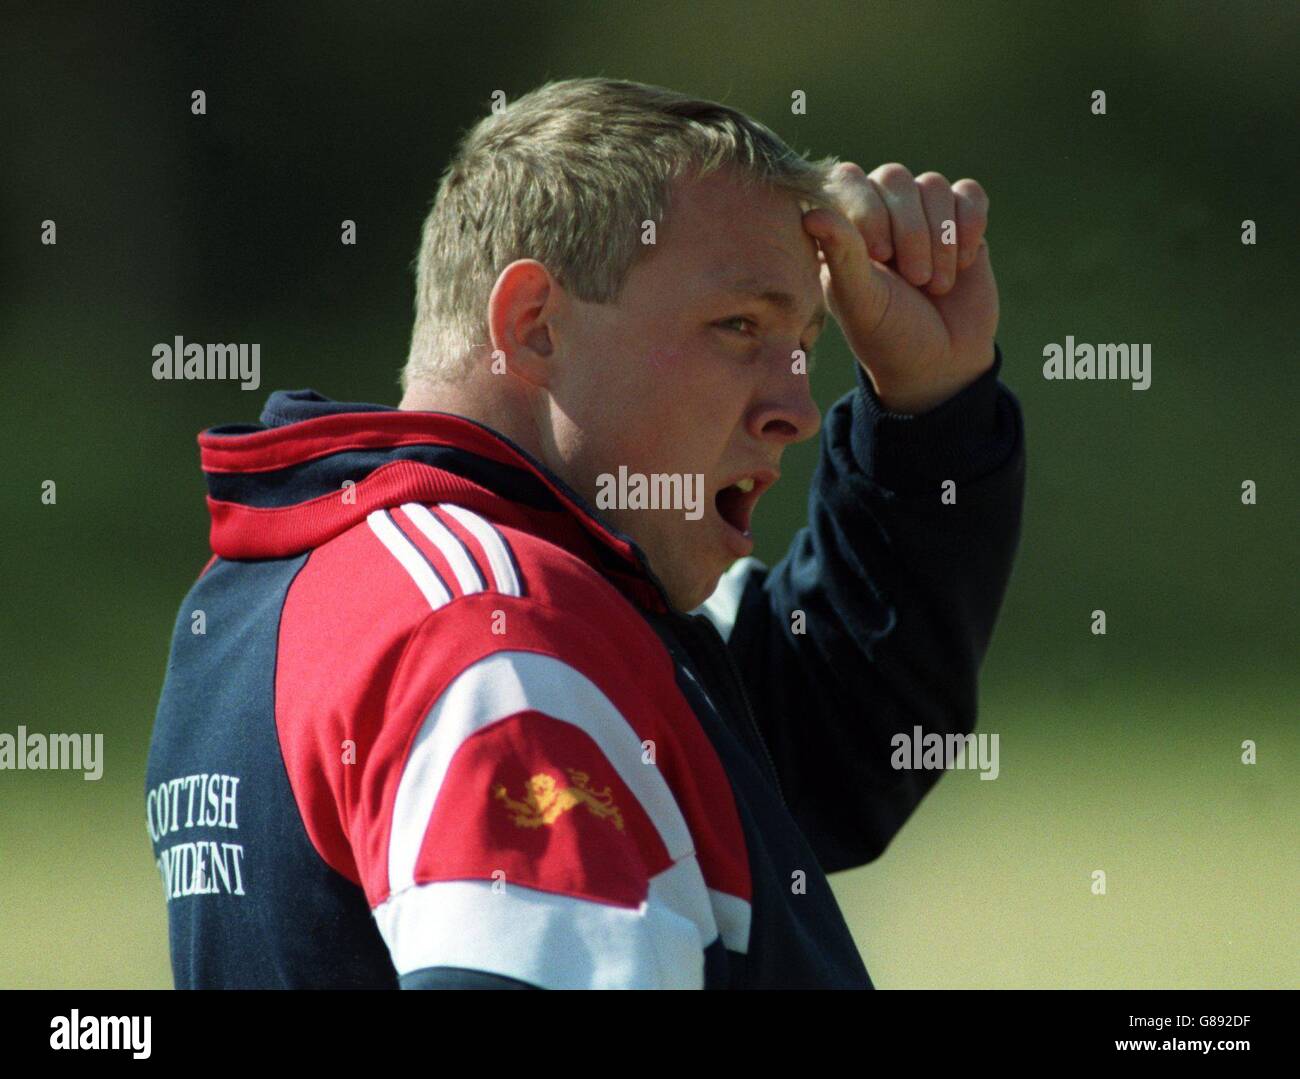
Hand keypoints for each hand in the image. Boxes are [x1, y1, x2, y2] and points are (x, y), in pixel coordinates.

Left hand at [802, 162, 998, 414]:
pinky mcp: (960, 220)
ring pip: (932, 185)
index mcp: (842, 230)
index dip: (868, 208)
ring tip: (936, 285)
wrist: (943, 361)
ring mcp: (921, 214)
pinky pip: (968, 193)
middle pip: (893, 177)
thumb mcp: (861, 301)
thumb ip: (840, 255)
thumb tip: (810, 212)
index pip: (848, 179)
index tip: (880, 256)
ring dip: (940, 239)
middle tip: (915, 280)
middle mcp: (879, 213)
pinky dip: (969, 225)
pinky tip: (965, 261)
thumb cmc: (889, 335)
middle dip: (911, 231)